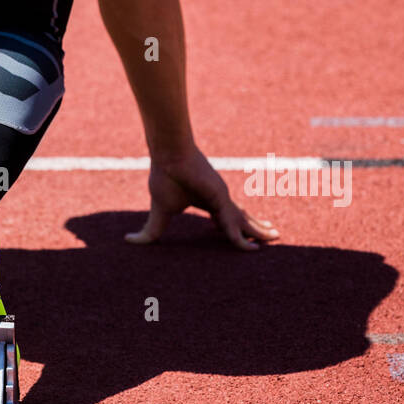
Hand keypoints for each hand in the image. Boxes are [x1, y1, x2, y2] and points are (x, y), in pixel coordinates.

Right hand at [126, 146, 278, 250]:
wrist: (169, 156)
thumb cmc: (164, 178)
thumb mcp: (159, 212)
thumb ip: (151, 231)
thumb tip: (128, 242)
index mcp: (206, 202)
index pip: (224, 219)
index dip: (232, 230)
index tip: (240, 238)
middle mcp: (218, 200)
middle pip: (241, 218)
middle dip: (254, 229)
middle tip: (270, 237)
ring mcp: (222, 199)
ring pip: (244, 221)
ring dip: (259, 232)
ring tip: (275, 238)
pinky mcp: (221, 198)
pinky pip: (232, 224)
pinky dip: (240, 238)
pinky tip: (250, 248)